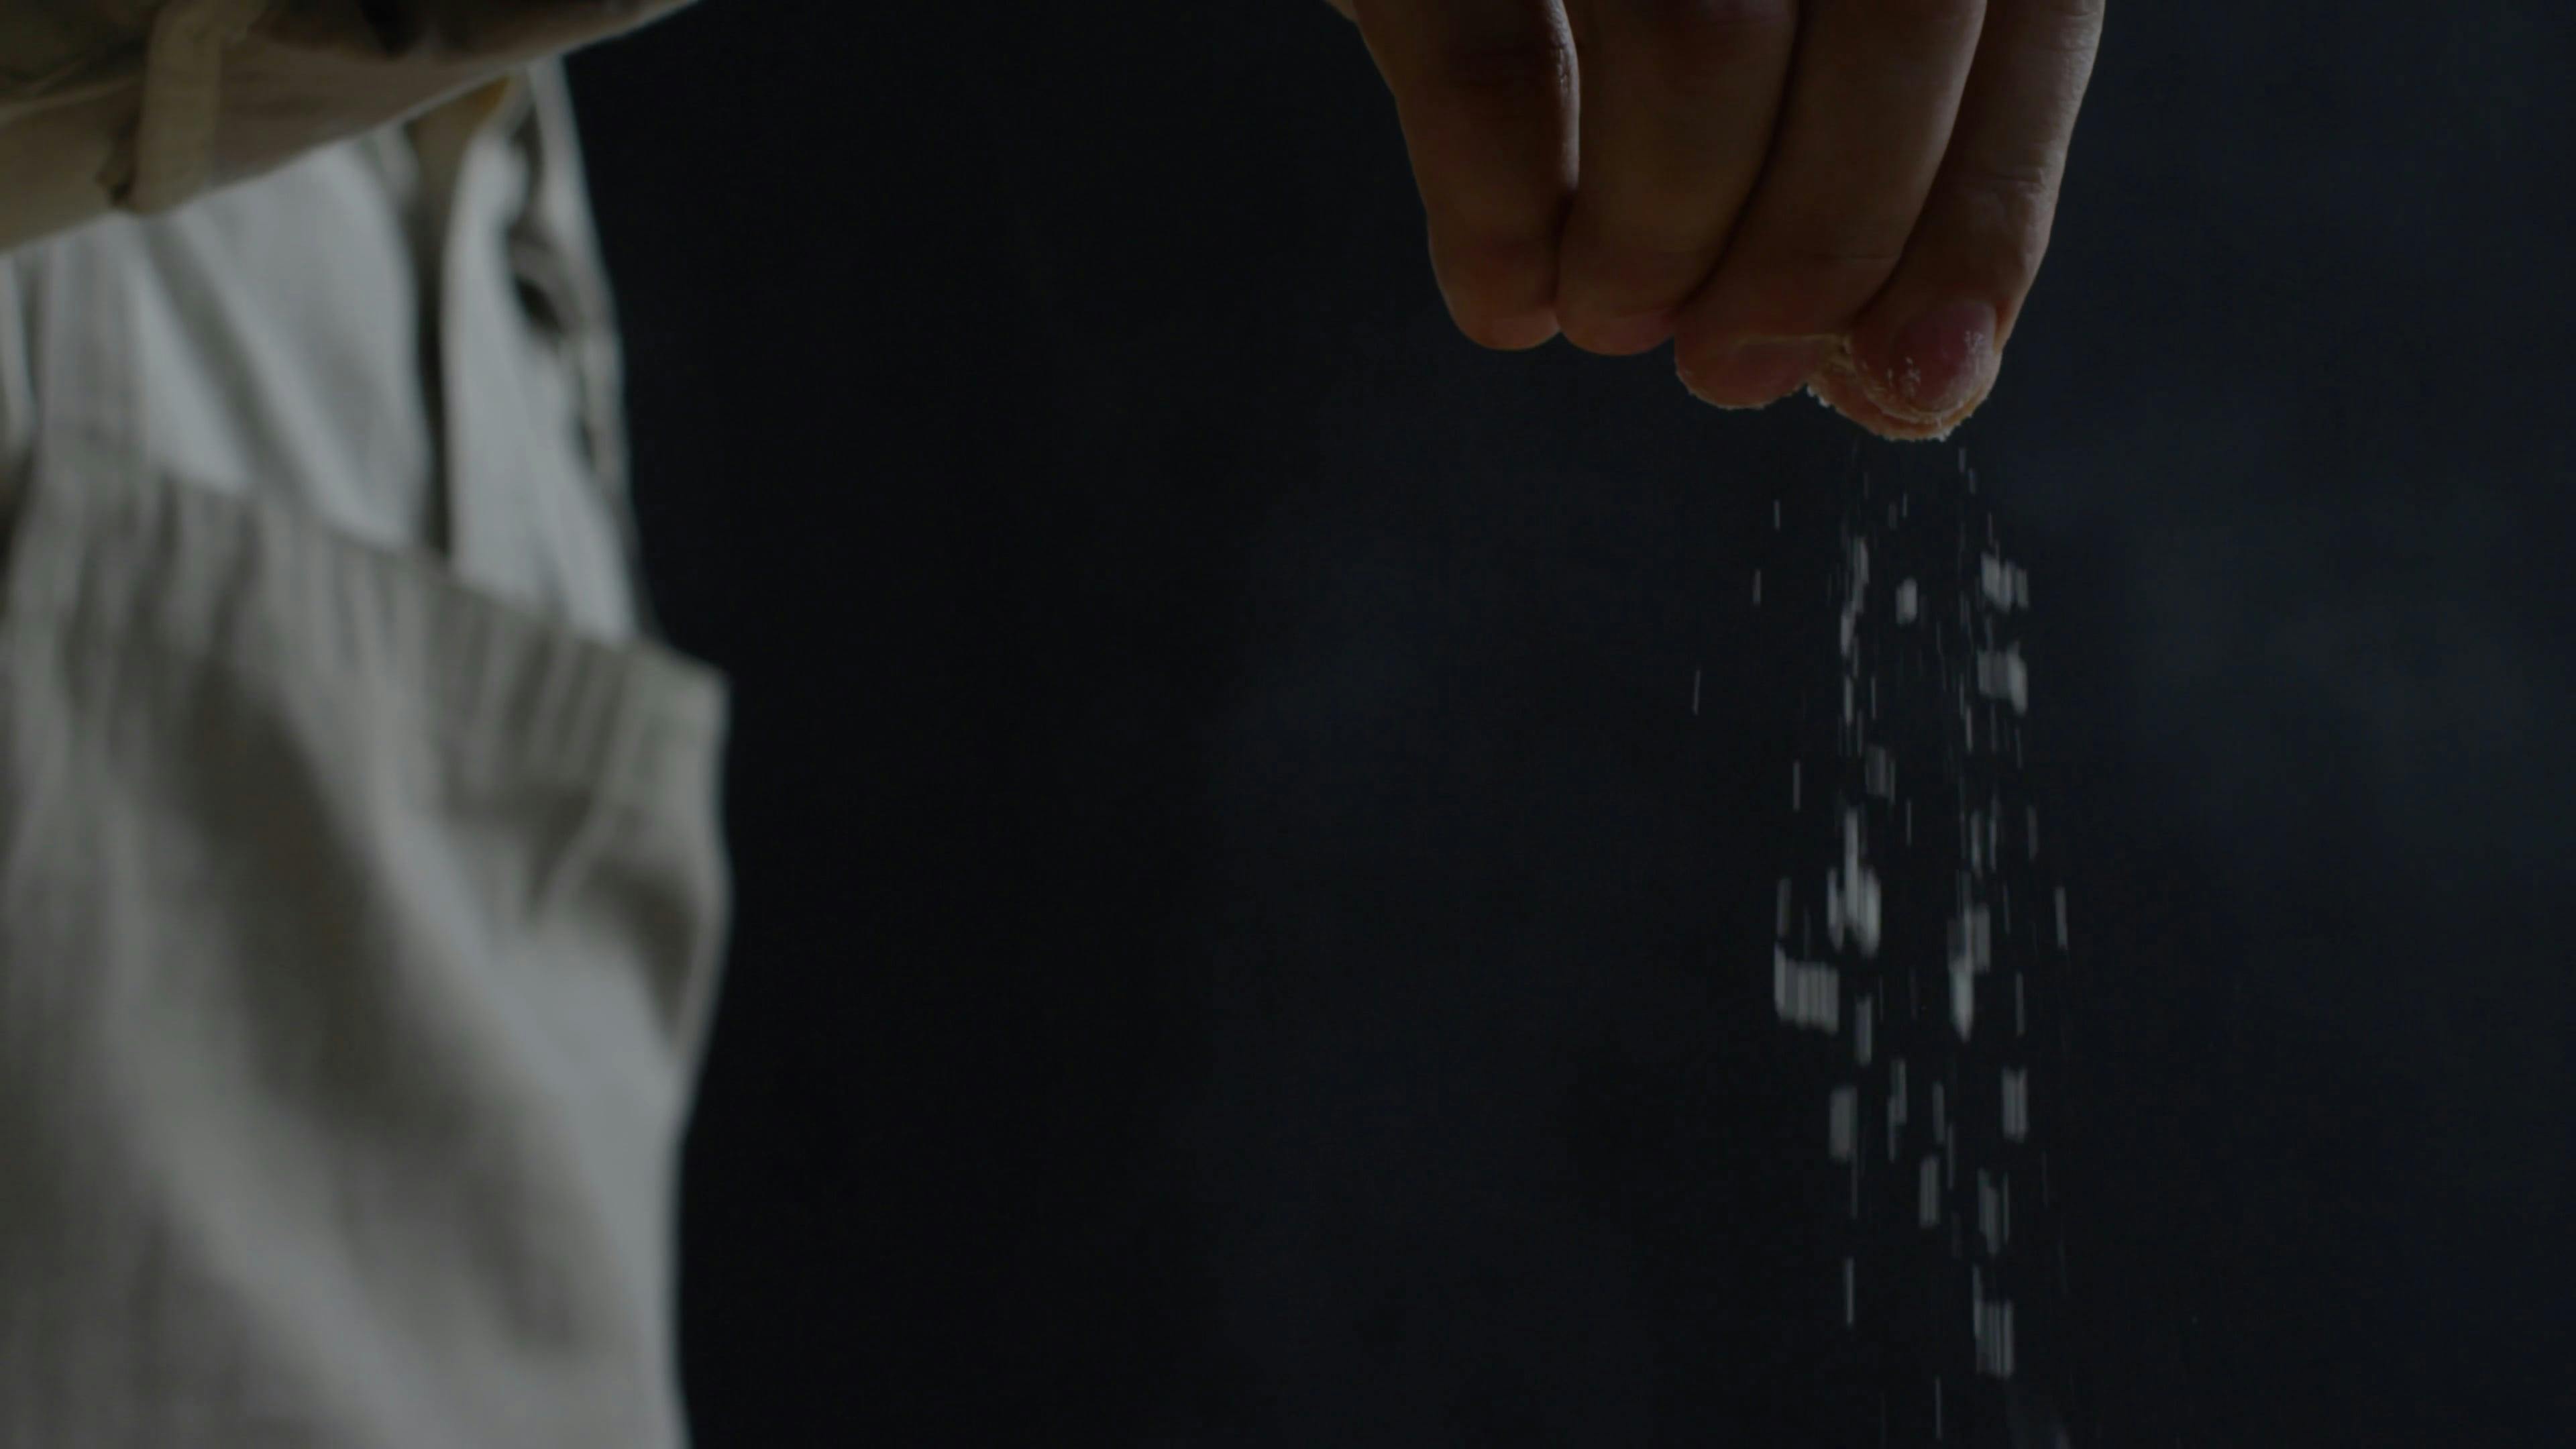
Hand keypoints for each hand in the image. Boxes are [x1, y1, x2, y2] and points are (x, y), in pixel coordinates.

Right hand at [1320, 0, 2104, 439]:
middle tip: (1733, 364)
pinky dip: (1501, 224)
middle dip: (1824, 244)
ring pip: (1701, 35)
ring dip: (1661, 241)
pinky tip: (1505, 297)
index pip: (2019, 2)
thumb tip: (1917, 383)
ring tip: (1611, 313)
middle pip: (1895, 11)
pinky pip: (1483, 70)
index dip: (1979, 212)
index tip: (1918, 374)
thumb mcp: (1783, 21)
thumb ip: (1873, 161)